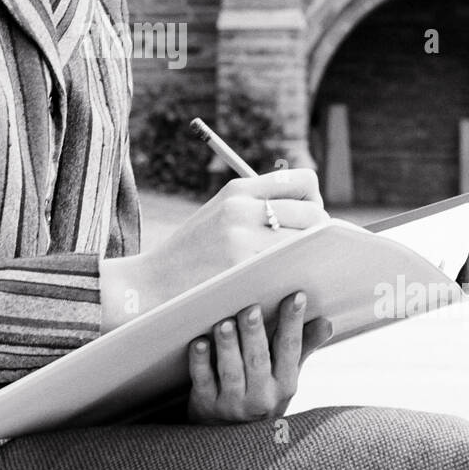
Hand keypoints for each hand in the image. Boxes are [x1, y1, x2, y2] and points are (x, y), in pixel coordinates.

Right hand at [117, 169, 327, 325]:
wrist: (149, 285)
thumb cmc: (190, 255)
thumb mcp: (219, 214)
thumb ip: (258, 207)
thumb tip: (311, 211)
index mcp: (238, 190)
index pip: (305, 182)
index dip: (315, 202)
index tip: (307, 223)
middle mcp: (242, 209)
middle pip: (314, 214)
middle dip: (320, 236)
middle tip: (307, 255)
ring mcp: (242, 239)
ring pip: (307, 244)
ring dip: (311, 260)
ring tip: (297, 270)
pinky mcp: (241, 270)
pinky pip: (290, 270)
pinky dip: (295, 278)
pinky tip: (284, 287)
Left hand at [186, 290, 332, 424]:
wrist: (230, 441)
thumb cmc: (261, 395)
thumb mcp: (285, 377)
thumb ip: (302, 347)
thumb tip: (326, 322)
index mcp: (285, 385)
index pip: (290, 349)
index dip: (294, 322)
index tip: (296, 296)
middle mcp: (261, 396)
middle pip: (258, 360)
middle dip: (255, 334)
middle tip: (251, 309)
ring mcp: (232, 404)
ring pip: (231, 372)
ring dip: (228, 346)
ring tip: (224, 324)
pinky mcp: (205, 406)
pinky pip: (203, 382)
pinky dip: (200, 362)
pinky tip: (198, 343)